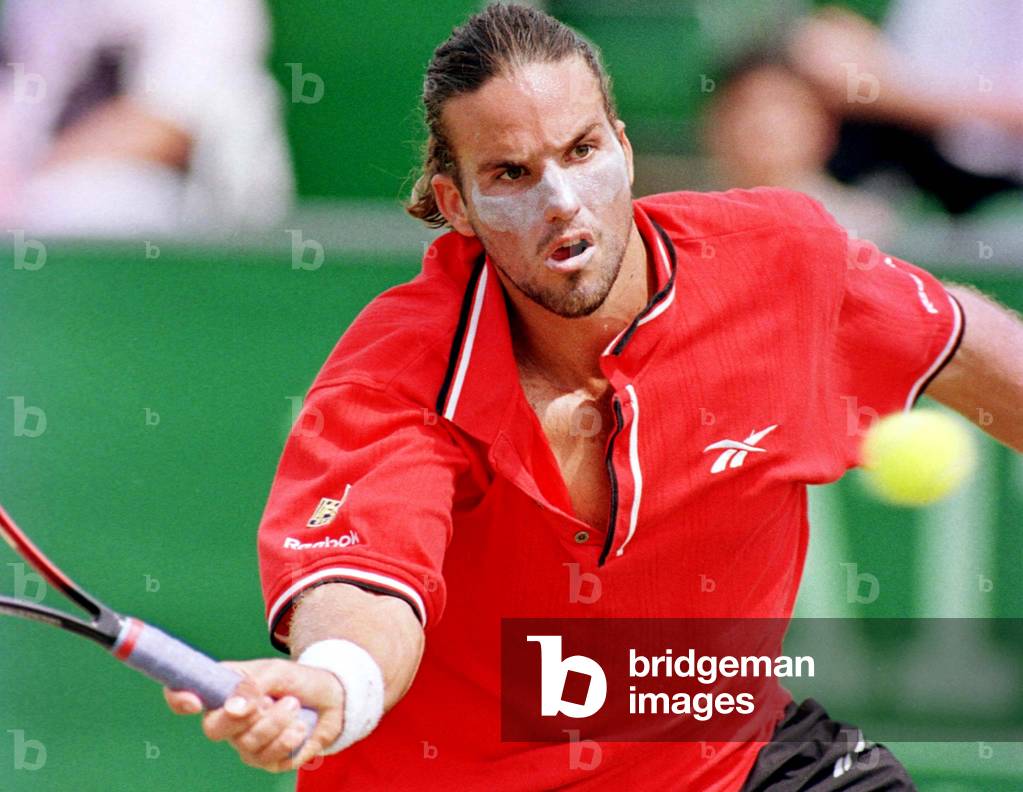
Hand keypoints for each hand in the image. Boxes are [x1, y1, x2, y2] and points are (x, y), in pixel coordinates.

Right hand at [163, 658, 344, 771]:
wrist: (334, 698)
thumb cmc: (298, 680)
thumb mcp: (276, 671)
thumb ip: (253, 685)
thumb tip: (234, 706)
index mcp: (223, 691)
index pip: (184, 695)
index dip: (178, 699)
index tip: (193, 701)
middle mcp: (228, 720)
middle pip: (213, 729)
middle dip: (243, 717)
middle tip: (267, 701)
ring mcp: (246, 744)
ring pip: (248, 744)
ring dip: (276, 723)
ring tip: (293, 705)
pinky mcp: (269, 761)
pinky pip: (271, 759)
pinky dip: (290, 740)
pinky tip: (301, 727)